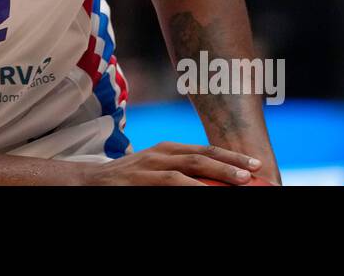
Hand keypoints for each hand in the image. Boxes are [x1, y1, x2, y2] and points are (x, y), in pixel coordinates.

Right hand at [79, 141, 262, 185]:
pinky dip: (190, 189)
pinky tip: (204, 193)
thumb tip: (213, 183)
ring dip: (216, 175)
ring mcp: (148, 168)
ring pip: (187, 170)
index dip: (231, 156)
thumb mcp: (154, 171)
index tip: (255, 165)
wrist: (89, 182)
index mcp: (167, 149)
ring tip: (239, 183)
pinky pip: (170, 184)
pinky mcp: (139, 181)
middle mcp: (160, 154)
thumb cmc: (127, 181)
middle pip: (201, 156)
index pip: (204, 150)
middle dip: (230, 164)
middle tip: (254, 174)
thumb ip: (179, 172)